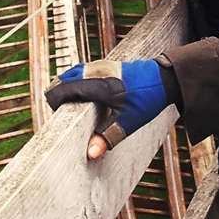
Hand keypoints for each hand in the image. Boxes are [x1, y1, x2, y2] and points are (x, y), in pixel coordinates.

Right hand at [45, 58, 171, 159]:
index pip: (62, 90)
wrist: (164, 78)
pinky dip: (75, 81)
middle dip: (58, 96)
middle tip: (64, 115)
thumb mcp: (129, 121)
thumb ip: (108, 136)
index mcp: (98, 84)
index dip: (54, 104)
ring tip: (70, 106)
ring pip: (71, 74)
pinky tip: (82, 96)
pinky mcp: (104, 65)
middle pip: (62, 80)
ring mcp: (99, 66)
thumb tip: (89, 153)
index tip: (58, 118)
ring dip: (66, 88)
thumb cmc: (147, 98)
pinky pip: (81, 71)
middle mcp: (95, 71)